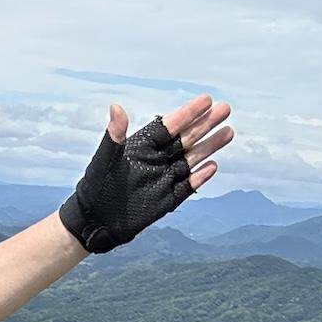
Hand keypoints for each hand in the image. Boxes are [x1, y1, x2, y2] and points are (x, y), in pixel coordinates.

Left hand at [58, 93, 232, 252]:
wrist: (93, 222)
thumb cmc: (94, 188)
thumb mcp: (104, 161)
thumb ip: (114, 137)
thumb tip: (116, 107)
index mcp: (142, 147)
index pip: (169, 126)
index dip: (187, 114)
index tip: (206, 100)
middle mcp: (156, 160)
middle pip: (186, 139)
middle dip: (205, 124)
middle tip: (225, 108)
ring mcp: (163, 179)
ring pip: (191, 160)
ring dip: (209, 146)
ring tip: (228, 131)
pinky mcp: (167, 200)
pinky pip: (187, 187)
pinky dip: (199, 178)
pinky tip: (212, 166)